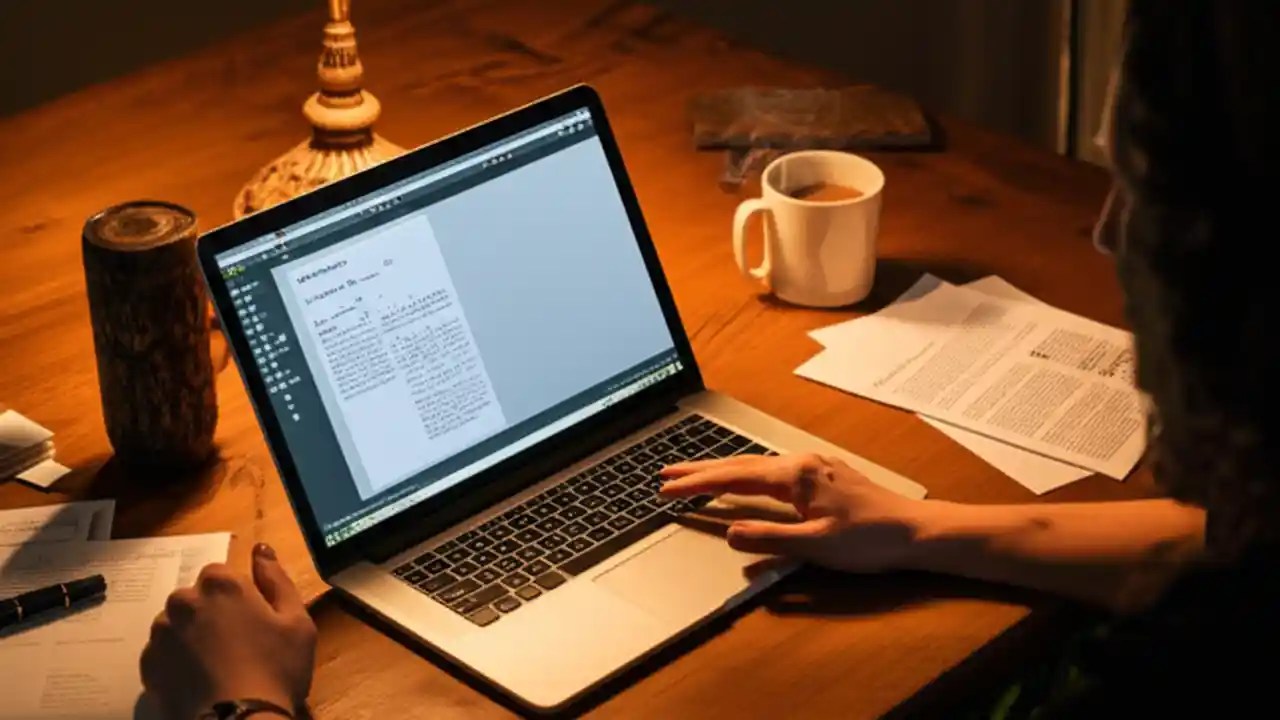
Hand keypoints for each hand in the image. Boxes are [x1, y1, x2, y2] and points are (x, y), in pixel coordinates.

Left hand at [140, 543, 316, 719]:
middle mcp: (183, 600)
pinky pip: (162, 652)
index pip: (221, 573)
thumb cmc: (276, 668)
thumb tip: (261, 548)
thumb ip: (276, 579)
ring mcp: (161, 633)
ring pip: (176, 623)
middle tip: (234, 644)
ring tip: (213, 664)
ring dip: (190, 635)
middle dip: (210, 613)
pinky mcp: (148, 664)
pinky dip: (175, 660)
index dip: (237, 596)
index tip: (250, 620)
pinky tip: (197, 678)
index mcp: (221, 584)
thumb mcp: (296, 620)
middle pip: (195, 597)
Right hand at [660, 453, 923, 572]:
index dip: (698, 484)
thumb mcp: (815, 546)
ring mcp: (814, 465)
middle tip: (666, 473)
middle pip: (740, 464)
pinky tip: (745, 477)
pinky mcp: (824, 474)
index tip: (667, 488)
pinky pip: (773, 468)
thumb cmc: (869, 540)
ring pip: (756, 464)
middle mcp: (801, 463)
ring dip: (722, 469)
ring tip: (695, 474)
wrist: (915, 531)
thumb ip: (769, 538)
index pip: (733, 479)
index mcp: (794, 476)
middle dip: (700, 469)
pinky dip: (747, 472)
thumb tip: (729, 532)